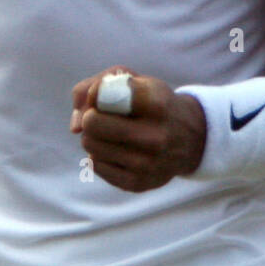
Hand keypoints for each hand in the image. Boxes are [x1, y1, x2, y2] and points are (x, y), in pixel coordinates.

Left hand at [70, 66, 206, 191]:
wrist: (190, 139)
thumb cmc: (153, 103)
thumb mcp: (135, 81)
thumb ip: (96, 86)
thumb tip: (74, 126)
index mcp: (157, 104)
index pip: (104, 94)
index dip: (96, 93)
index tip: (103, 96)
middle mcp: (155, 137)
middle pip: (92, 123)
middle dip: (90, 117)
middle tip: (101, 117)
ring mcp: (147, 164)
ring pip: (90, 144)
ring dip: (94, 136)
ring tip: (112, 133)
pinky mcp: (137, 184)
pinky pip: (95, 165)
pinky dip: (99, 155)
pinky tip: (117, 150)